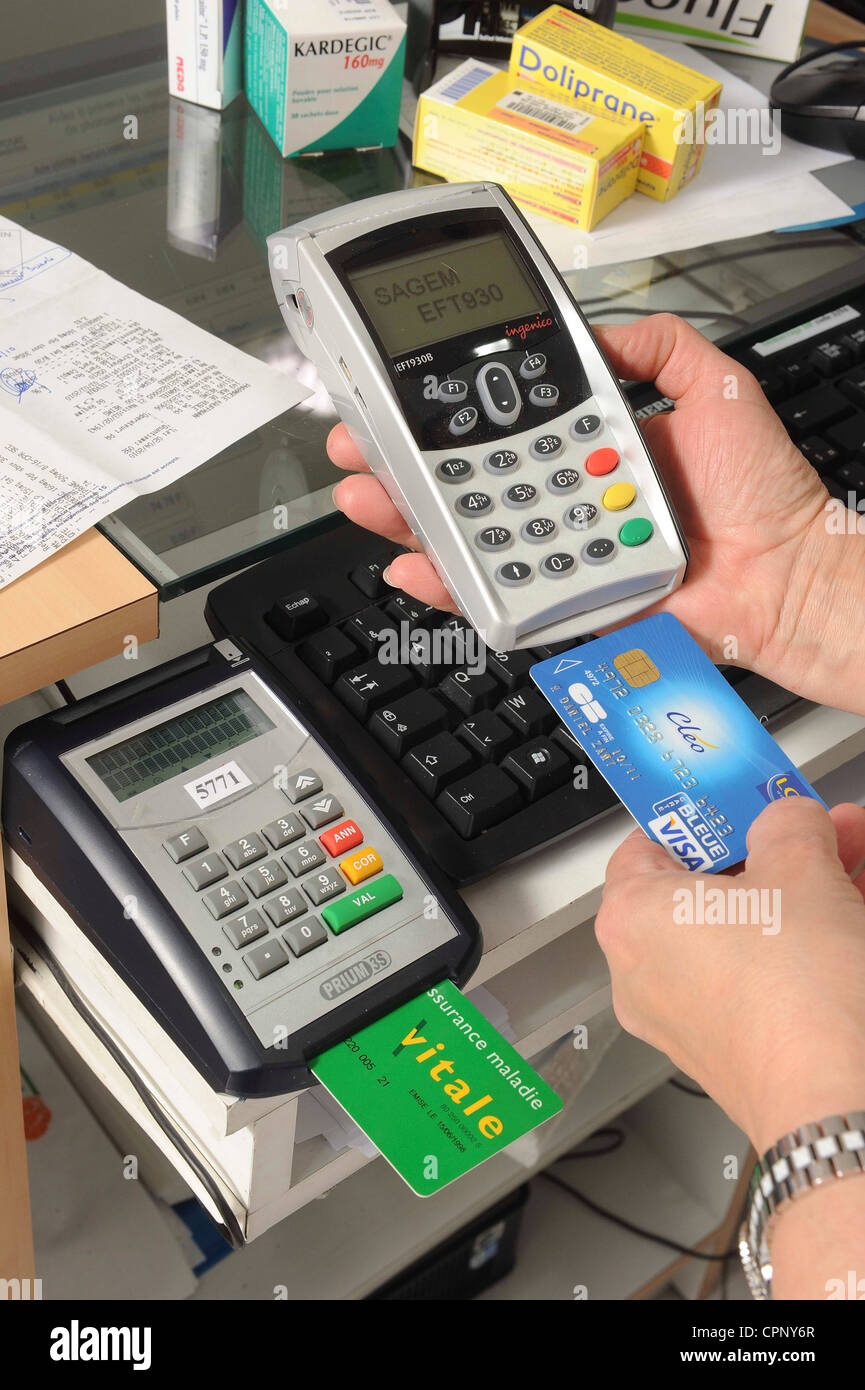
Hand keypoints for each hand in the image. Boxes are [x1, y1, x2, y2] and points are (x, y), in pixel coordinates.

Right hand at [328, 314, 864, 711]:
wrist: (788, 574)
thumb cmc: (764, 490)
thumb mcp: (714, 386)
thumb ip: (658, 346)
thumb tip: (595, 328)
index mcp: (592, 448)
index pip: (505, 426)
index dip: (449, 412)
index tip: (402, 395)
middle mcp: (567, 499)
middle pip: (468, 482)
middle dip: (403, 465)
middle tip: (359, 448)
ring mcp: (562, 553)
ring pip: (469, 538)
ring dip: (408, 520)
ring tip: (367, 497)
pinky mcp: (566, 605)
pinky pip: (499, 598)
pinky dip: (452, 586)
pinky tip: (415, 564)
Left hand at [595, 795, 864, 1154]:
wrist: (839, 1099)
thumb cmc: (797, 998)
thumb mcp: (801, 867)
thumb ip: (788, 824)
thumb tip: (790, 818)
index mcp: (631, 919)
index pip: (650, 842)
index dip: (703, 813)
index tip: (740, 796)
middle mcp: (646, 974)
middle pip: (710, 886)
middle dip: (776, 849)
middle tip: (817, 824)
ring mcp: (688, 1018)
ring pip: (747, 930)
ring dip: (802, 889)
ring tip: (853, 855)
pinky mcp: (734, 1049)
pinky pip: (765, 974)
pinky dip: (804, 940)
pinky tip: (854, 911)